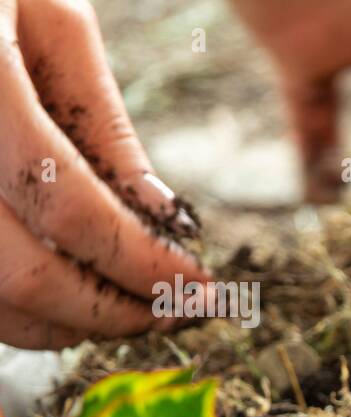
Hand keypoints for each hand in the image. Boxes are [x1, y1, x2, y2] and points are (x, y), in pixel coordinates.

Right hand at [0, 0, 209, 349]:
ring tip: (134, 312)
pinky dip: (26, 313)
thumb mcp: (52, 22)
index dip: (142, 262)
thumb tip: (162, 218)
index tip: (199, 285)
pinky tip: (77, 297)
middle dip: (115, 312)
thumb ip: (104, 126)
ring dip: (72, 326)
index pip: (68, 209)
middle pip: (23, 276)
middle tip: (176, 312)